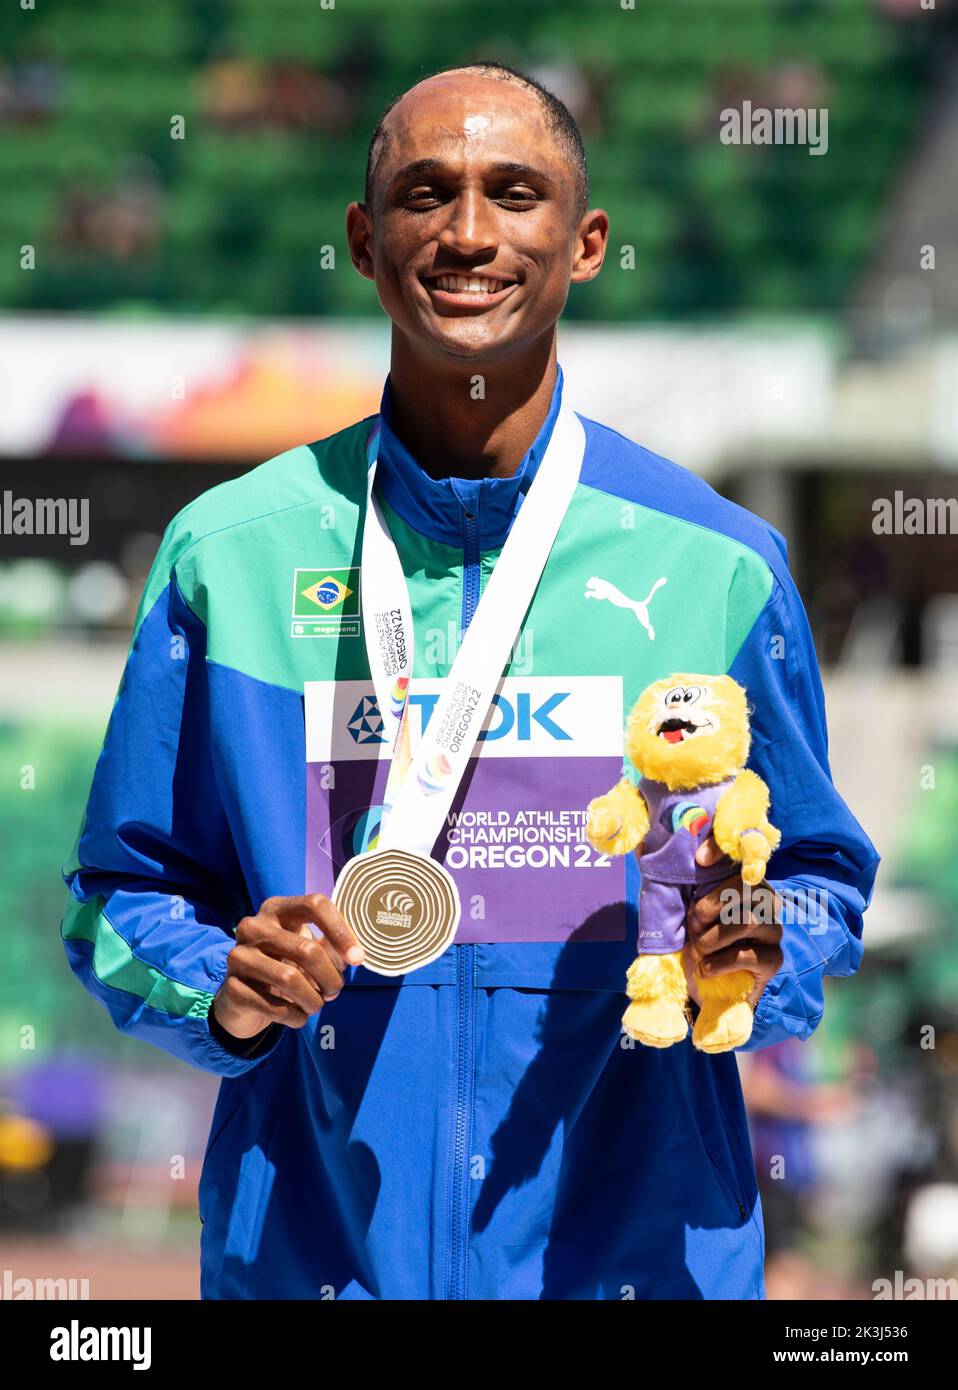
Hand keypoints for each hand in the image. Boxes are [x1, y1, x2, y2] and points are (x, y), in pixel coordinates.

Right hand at [213, 893, 363, 1039]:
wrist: (243, 1001)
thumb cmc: (284, 967)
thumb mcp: (308, 951)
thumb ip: (332, 947)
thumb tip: (354, 955)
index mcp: (276, 909)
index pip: (314, 904)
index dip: (340, 930)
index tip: (357, 958)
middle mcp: (253, 926)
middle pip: (307, 949)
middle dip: (330, 977)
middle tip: (334, 991)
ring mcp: (239, 956)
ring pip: (291, 979)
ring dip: (314, 1000)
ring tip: (316, 1005)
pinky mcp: (232, 988)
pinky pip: (276, 1007)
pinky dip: (296, 1016)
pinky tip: (298, 1015)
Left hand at [683, 836, 782, 1009]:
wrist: (709, 988)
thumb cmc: (698, 941)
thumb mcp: (684, 912)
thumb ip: (673, 882)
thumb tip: (641, 846)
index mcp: (744, 881)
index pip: (741, 854)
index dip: (723, 849)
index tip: (699, 859)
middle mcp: (766, 900)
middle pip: (746, 887)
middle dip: (710, 906)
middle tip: (693, 924)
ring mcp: (773, 929)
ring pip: (747, 921)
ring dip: (713, 937)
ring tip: (698, 950)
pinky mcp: (774, 959)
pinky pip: (748, 955)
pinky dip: (719, 962)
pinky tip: (705, 968)